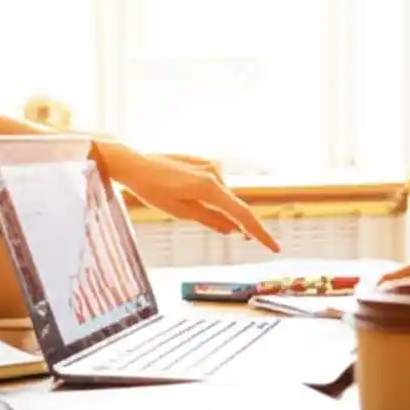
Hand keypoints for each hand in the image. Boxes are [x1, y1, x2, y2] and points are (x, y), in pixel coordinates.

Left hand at [110, 151, 279, 252]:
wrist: (135, 164)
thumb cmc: (153, 190)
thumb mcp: (180, 211)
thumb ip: (210, 220)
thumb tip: (233, 229)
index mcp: (210, 188)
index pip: (242, 214)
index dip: (260, 233)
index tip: (273, 248)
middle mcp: (216, 173)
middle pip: (234, 205)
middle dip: (239, 223)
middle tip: (246, 240)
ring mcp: (211, 165)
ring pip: (224, 196)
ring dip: (219, 208)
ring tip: (192, 209)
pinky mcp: (205, 162)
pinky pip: (215, 185)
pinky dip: (212, 196)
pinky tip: (192, 197)